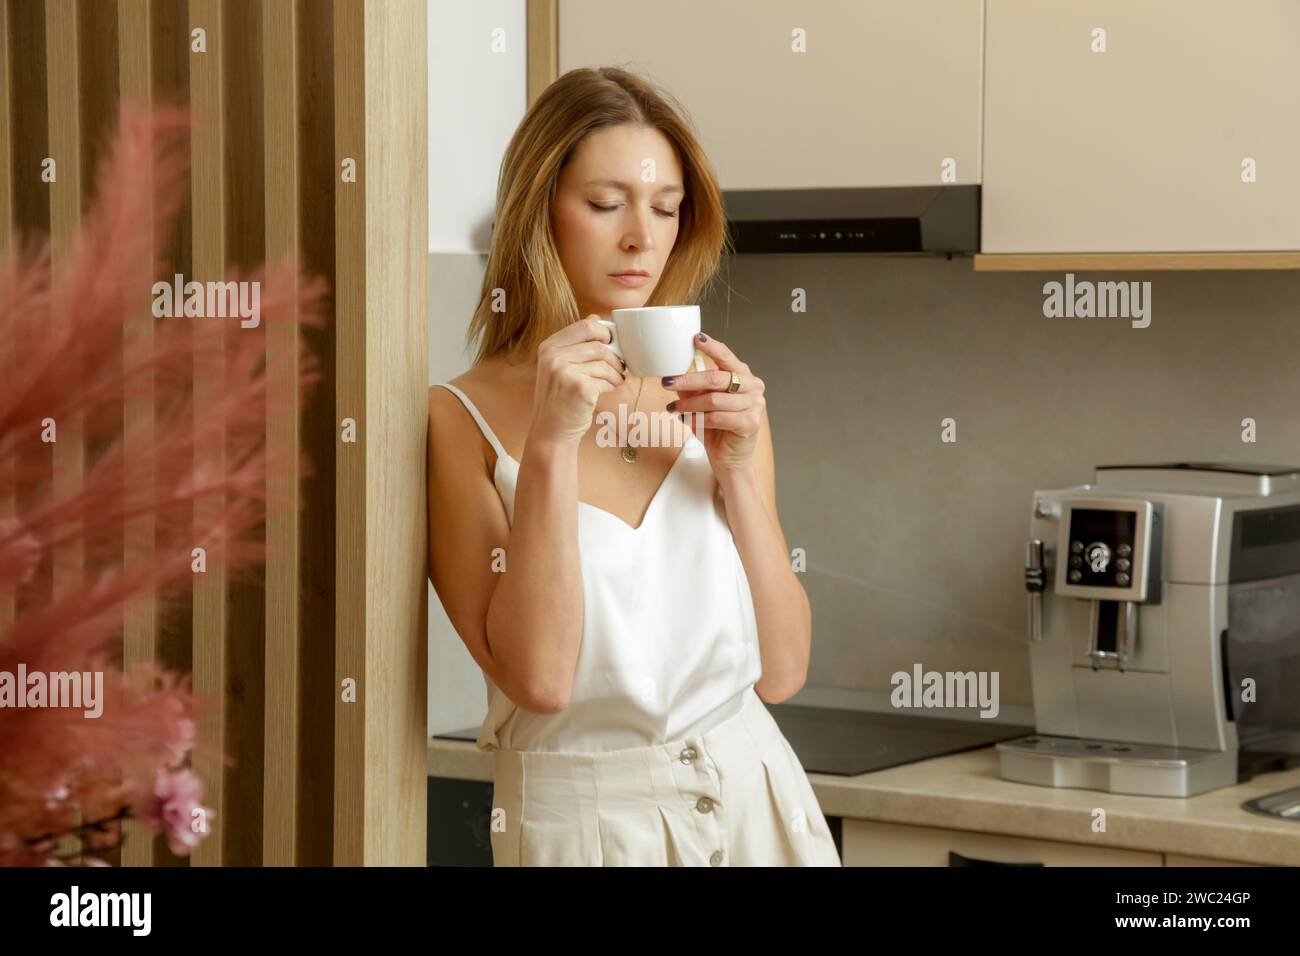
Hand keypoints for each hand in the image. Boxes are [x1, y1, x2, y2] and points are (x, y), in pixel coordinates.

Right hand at [529, 316, 626, 445]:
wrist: (551, 430)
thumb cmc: (560, 398)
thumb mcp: (559, 366)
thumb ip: (575, 343)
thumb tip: (596, 318)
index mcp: (549, 346)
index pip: (585, 326)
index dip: (605, 333)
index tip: (612, 344)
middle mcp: (554, 357)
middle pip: (599, 344)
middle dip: (614, 355)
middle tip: (619, 365)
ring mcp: (565, 372)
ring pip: (605, 362)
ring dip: (615, 373)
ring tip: (614, 380)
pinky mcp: (579, 388)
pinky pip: (606, 379)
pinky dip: (612, 385)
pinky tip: (607, 390)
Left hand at [662, 332, 764, 473]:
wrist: (729, 458)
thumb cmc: (717, 429)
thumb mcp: (701, 403)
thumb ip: (693, 388)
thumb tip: (674, 374)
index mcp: (743, 375)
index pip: (726, 356)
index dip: (711, 346)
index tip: (695, 338)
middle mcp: (753, 386)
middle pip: (716, 378)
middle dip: (688, 380)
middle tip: (668, 382)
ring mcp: (755, 404)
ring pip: (714, 400)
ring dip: (690, 404)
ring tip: (674, 408)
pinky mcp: (751, 422)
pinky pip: (718, 417)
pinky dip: (699, 419)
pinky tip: (686, 420)